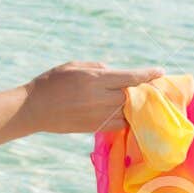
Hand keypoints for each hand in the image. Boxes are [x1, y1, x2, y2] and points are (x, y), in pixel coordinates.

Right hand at [23, 61, 164, 134]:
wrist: (33, 109)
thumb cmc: (51, 82)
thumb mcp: (73, 66)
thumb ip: (97, 67)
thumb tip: (114, 73)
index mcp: (95, 79)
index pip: (130, 77)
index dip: (147, 74)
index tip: (160, 71)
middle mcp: (99, 98)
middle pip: (132, 95)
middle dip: (143, 90)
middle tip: (152, 87)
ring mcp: (98, 115)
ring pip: (127, 111)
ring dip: (135, 106)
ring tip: (141, 101)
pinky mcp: (94, 127)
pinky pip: (118, 124)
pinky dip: (125, 118)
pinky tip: (126, 113)